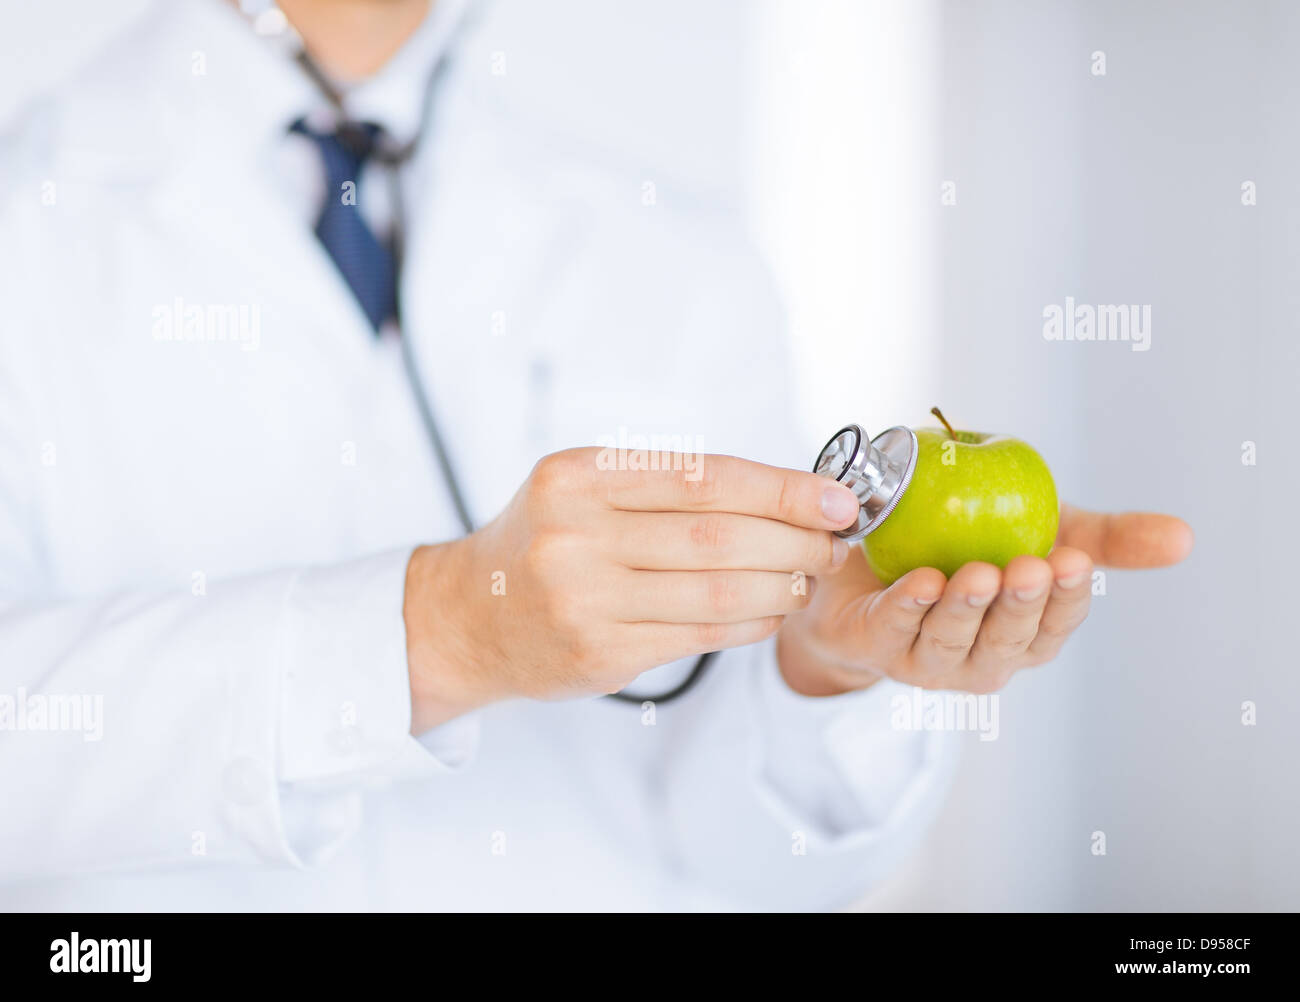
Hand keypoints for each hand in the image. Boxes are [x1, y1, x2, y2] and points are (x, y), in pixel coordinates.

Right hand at [404, 449, 865, 732]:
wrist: (468, 617)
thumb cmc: (543, 541)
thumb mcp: (581, 488)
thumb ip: (664, 484)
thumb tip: (782, 492)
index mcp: (575, 477)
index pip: (703, 477)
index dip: (781, 489)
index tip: (835, 499)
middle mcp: (574, 536)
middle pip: (719, 536)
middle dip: (794, 540)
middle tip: (831, 542)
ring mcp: (584, 600)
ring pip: (718, 592)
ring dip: (782, 586)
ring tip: (807, 578)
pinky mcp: (599, 653)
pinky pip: (700, 636)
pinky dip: (751, 622)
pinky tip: (770, 611)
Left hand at [776, 503, 1193, 696]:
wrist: (869, 563)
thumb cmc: (969, 551)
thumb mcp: (1042, 533)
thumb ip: (1106, 540)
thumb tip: (1184, 538)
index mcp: (1028, 637)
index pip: (1057, 625)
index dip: (1067, 598)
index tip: (1075, 561)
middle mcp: (983, 659)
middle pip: (1008, 640)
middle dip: (1021, 606)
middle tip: (1031, 567)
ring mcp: (929, 662)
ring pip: (952, 640)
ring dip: (966, 609)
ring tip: (978, 574)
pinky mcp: (877, 646)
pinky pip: (895, 628)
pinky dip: (908, 607)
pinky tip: (921, 581)